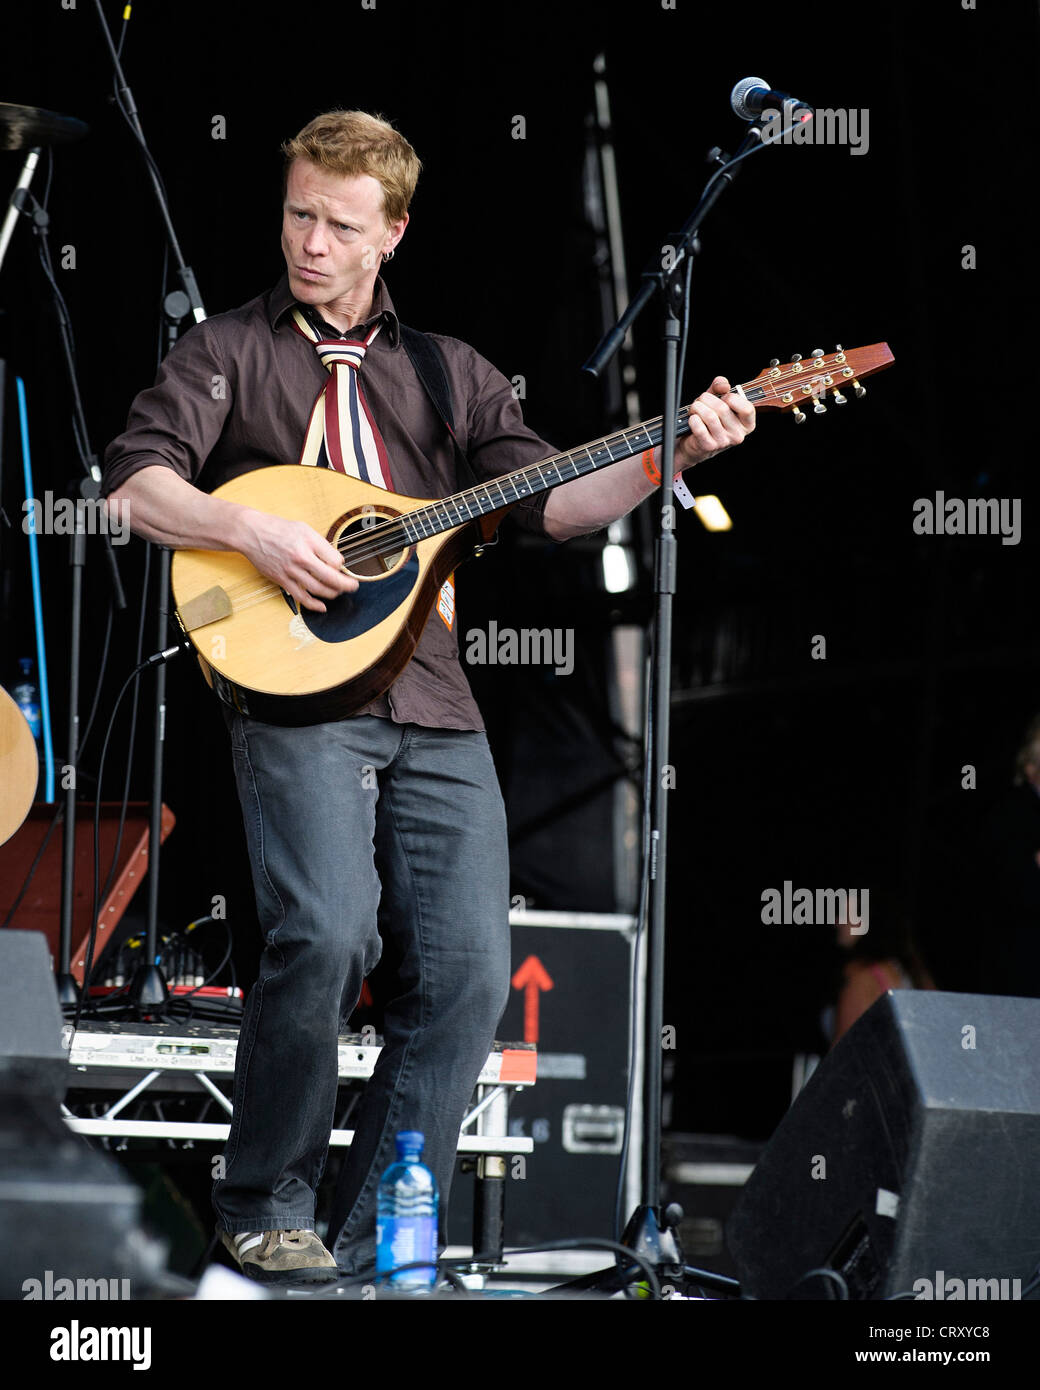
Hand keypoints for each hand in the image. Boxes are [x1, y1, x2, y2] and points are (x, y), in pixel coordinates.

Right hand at [242, 510, 358, 611]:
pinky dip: (314, 604)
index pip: (336, 560)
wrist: (251, 533)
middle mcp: (300, 558)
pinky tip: (322, 606)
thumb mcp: (304, 528)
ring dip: (332, 593)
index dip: (342, 565)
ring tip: (338, 592)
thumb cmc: (277, 529)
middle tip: (353, 586)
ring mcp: (290, 571)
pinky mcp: (282, 580)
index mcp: (308, 542)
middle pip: (331, 578)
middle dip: (346, 585)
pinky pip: (301, 597)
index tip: (341, 565)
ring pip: (318, 589)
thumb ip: (320, 544)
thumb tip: (335, 560)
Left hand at [674, 376, 755, 471]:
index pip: (747, 408)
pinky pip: (699, 426)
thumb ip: (720, 387)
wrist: (694, 442)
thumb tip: (723, 384)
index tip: (724, 397)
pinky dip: (693, 419)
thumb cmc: (708, 420)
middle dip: (706, 399)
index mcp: (747, 424)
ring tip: (695, 410)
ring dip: (697, 408)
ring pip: (709, 416)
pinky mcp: (709, 446)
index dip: (732, 398)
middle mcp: (738, 435)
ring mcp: (724, 442)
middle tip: (701, 401)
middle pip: (723, 408)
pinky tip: (693, 420)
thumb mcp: (716, 400)